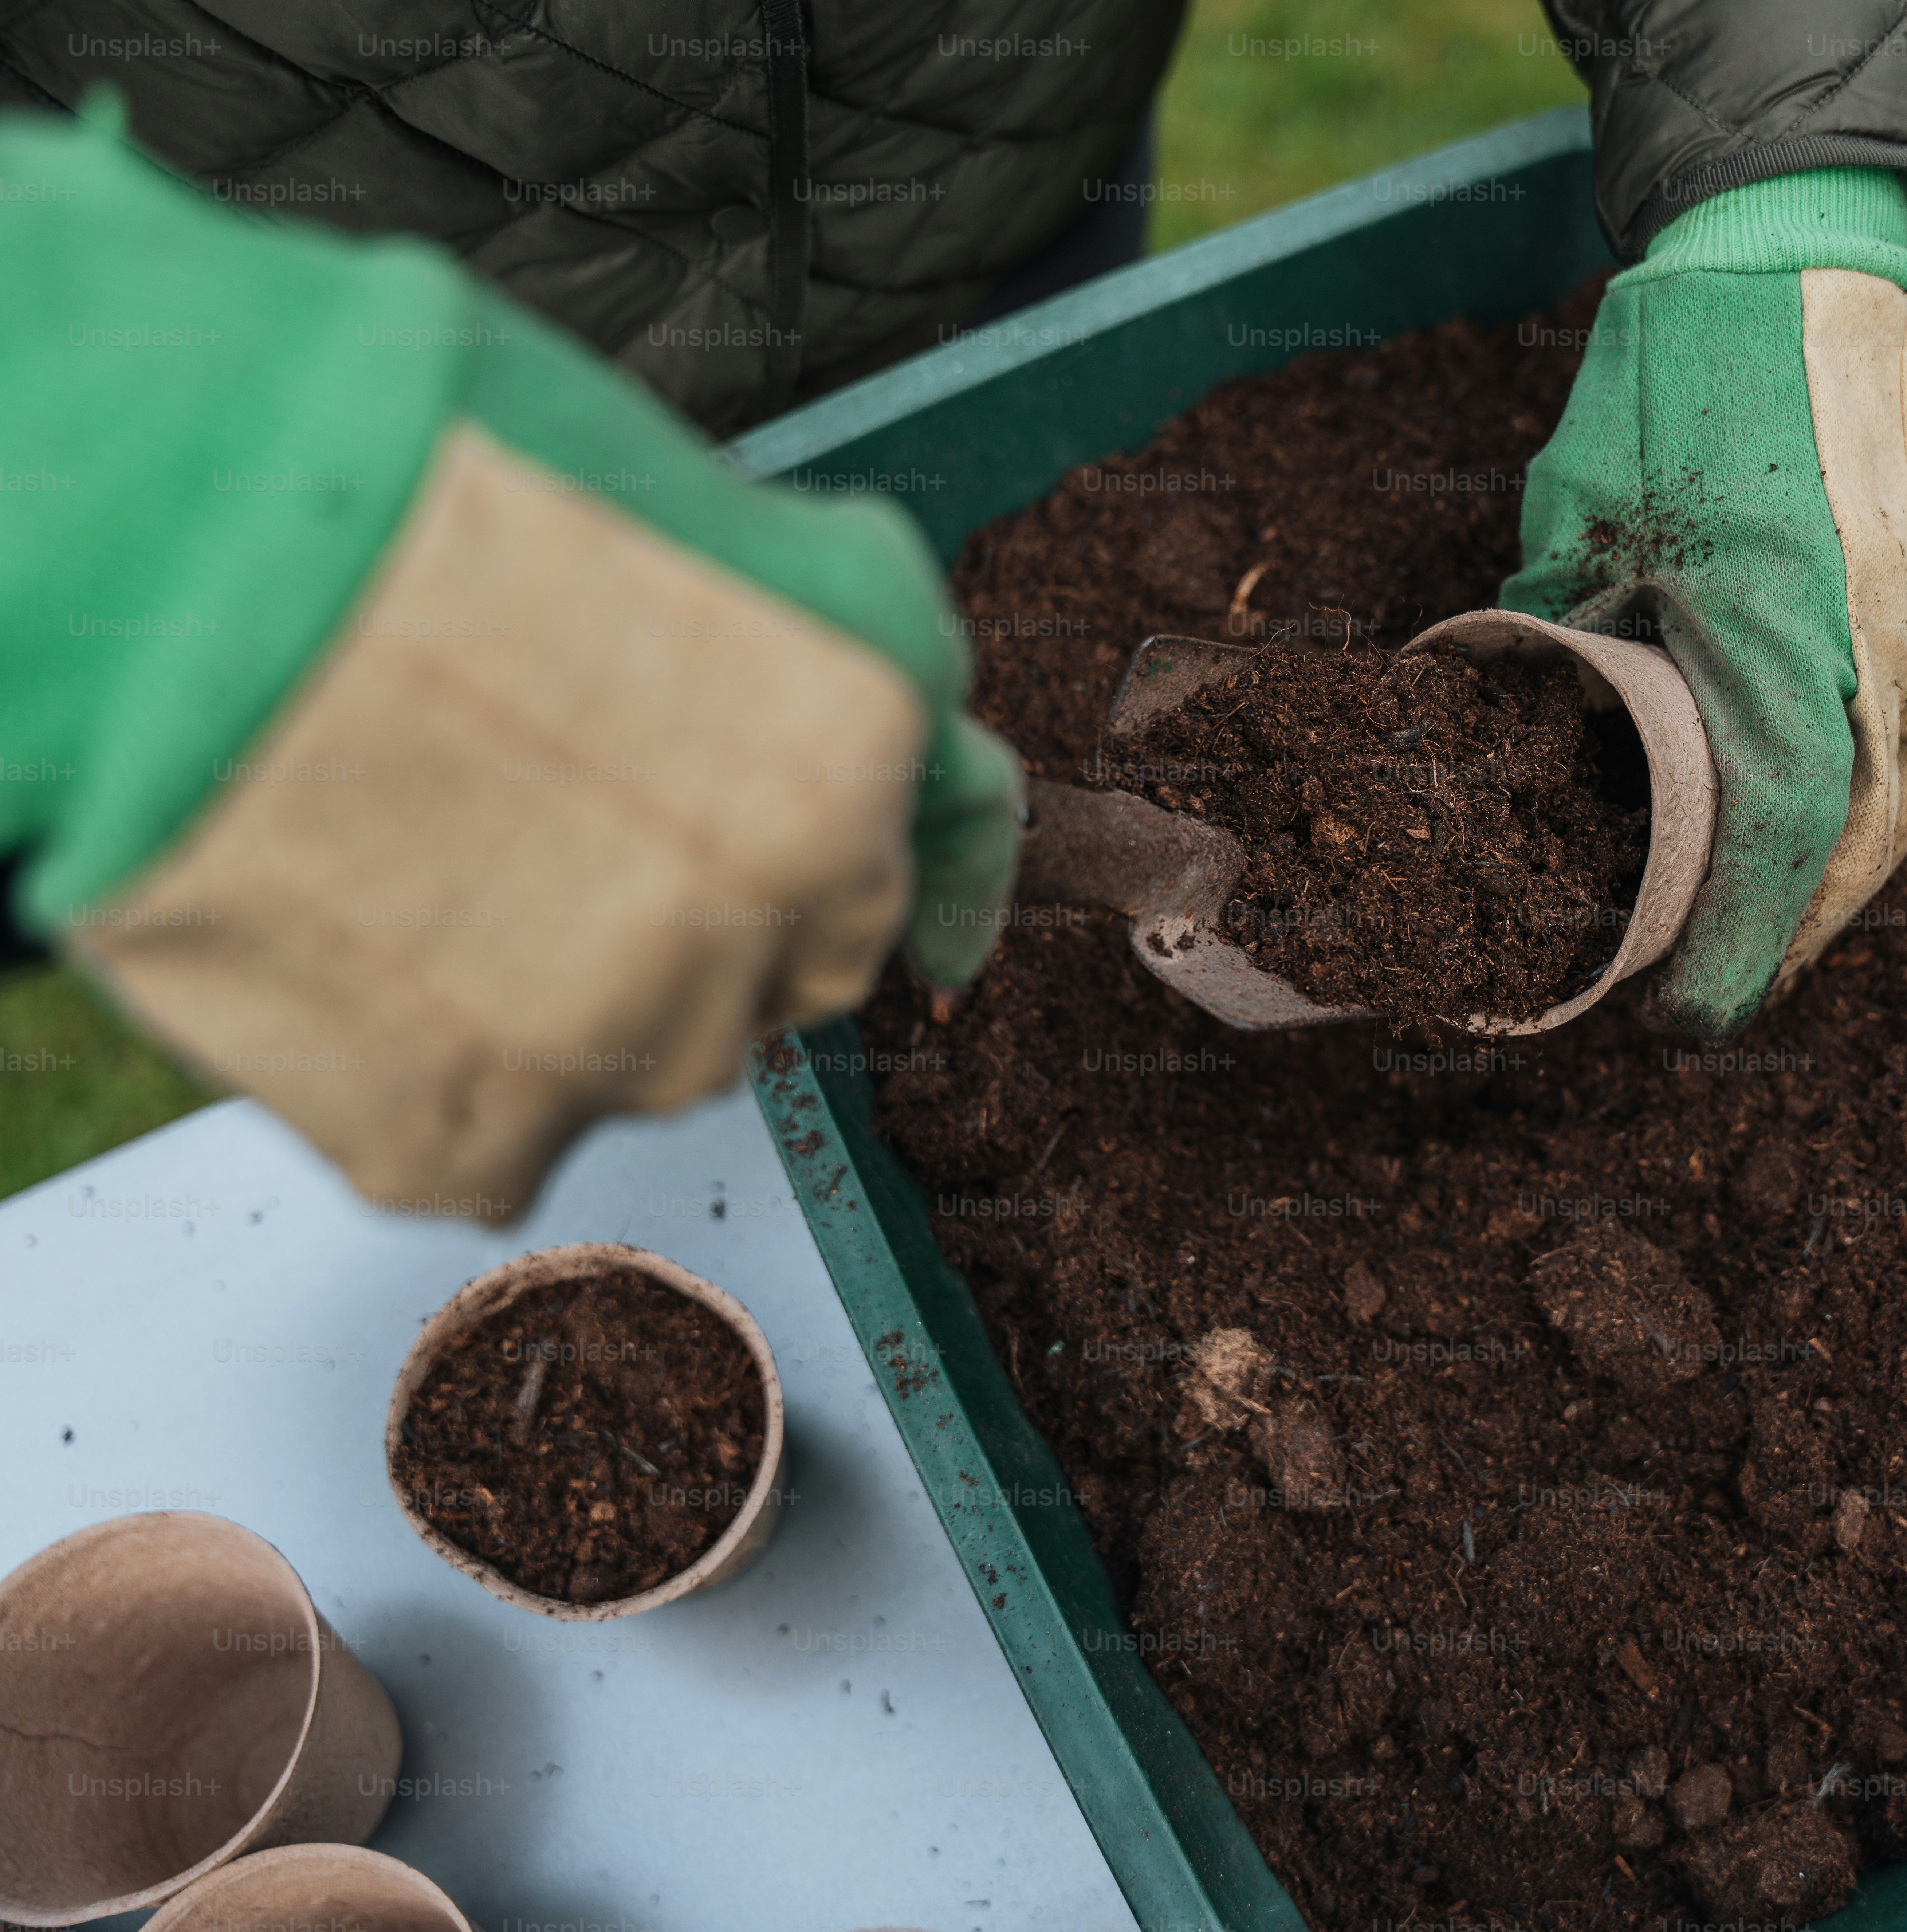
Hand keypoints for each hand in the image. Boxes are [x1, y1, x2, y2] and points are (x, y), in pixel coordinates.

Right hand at [6, 109, 1021, 1215]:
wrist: (185, 548)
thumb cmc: (431, 477)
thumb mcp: (718, 512)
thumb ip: (835, 649)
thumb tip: (907, 764)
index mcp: (861, 742)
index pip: (946, 854)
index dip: (929, 878)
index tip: (943, 947)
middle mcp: (781, 907)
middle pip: (791, 971)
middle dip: (717, 918)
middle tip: (560, 823)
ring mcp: (631, 1033)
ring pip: (651, 1057)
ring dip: (576, 996)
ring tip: (436, 864)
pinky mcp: (478, 1129)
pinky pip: (504, 1141)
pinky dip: (449, 1076)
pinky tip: (373, 955)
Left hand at [1502, 168, 1906, 1036]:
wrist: (1811, 247)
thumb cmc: (1688, 366)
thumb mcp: (1585, 507)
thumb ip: (1568, 631)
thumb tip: (1526, 735)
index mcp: (1780, 621)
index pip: (1774, 831)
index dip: (1735, 944)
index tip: (1687, 1018)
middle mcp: (1874, 638)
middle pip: (1851, 840)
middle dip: (1785, 936)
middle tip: (1713, 999)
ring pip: (1898, 798)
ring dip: (1837, 886)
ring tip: (1771, 943)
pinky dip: (1874, 809)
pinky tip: (1830, 838)